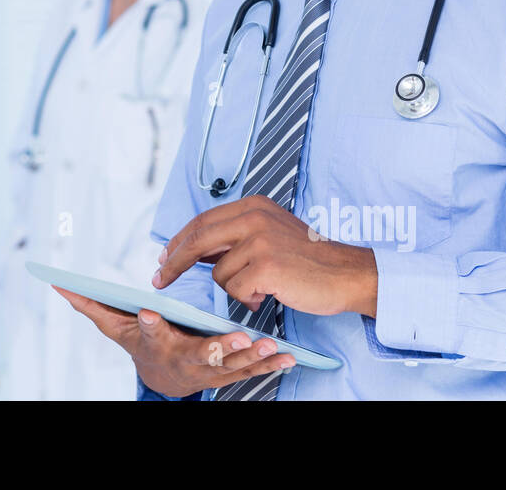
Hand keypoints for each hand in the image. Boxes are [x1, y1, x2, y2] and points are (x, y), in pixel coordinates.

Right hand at [53, 287, 295, 397]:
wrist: (162, 378)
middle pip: (200, 356)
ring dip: (252, 359)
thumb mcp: (114, 327)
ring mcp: (210, 371)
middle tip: (233, 340)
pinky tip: (289, 356)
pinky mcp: (231, 373)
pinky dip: (271, 366)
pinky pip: (252, 372)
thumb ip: (90, 306)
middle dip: (217, 350)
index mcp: (157, 344)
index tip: (150, 312)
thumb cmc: (141, 346)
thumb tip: (58, 285)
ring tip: (269, 347)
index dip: (149, 324)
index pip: (150, 332)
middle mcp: (183, 360)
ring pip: (232, 367)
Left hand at [153, 194, 377, 317]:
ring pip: (218, 273)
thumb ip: (234, 236)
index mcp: (253, 206)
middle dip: (174, 262)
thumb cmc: (307, 260)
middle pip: (197, 240)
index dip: (178, 241)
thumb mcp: (269, 233)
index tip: (163, 257)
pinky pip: (235, 290)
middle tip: (159, 278)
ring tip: (262, 286)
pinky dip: (248, 299)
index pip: (202, 221)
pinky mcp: (266, 266)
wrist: (346, 273)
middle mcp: (254, 217)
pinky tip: (270, 294)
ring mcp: (260, 241)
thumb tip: (194, 250)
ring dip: (234, 288)